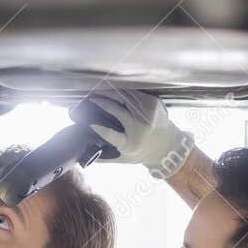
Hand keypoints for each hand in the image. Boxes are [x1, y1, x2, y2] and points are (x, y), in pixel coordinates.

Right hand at [70, 90, 194, 179]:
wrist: (168, 146)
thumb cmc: (141, 151)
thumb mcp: (122, 158)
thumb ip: (102, 157)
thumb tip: (79, 152)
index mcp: (130, 143)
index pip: (110, 134)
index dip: (98, 127)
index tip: (87, 122)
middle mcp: (141, 127)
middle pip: (116, 109)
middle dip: (100, 101)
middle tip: (88, 97)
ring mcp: (149, 113)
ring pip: (124, 96)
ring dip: (109, 92)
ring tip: (97, 90)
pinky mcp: (153, 102)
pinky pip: (133, 92)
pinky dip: (121, 90)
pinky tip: (112, 89)